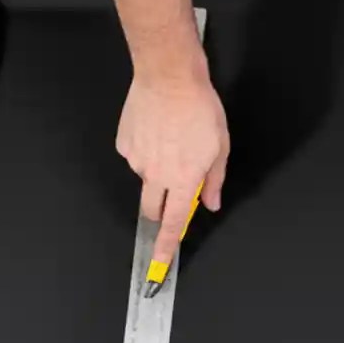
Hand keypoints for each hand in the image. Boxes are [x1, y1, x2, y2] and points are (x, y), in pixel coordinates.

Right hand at [115, 71, 228, 265]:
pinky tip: (156, 129)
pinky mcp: (124, 144)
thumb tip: (210, 202)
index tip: (158, 265)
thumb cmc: (199, 108)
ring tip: (171, 138)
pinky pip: (135, 155)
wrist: (169, 77)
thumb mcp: (220, 147)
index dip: (164, 247)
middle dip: (160, 210)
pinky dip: (146, 149)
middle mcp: (156, 176)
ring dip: (157, 170)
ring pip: (145, 177)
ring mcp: (136, 160)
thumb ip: (214, 181)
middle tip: (172, 188)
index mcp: (183, 180)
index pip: (172, 224)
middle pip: (152, 209)